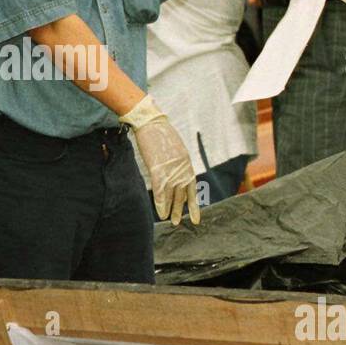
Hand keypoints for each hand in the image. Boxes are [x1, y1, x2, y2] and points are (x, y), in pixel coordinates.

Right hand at [120, 94, 199, 225]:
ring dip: (171, 209)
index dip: (193, 202)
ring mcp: (171, 170)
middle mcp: (182, 169)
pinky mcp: (158, 170)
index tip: (194, 215)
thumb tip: (174, 167)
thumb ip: (176, 160)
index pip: (192, 187)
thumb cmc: (160, 132)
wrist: (151, 122)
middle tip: (178, 222)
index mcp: (186, 163)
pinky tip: (161, 213)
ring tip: (171, 221)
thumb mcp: (175, 147)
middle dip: (181, 209)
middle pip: (182, 194)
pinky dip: (161, 203)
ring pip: (172, 196)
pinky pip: (161, 191)